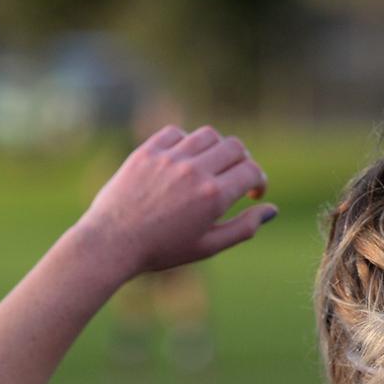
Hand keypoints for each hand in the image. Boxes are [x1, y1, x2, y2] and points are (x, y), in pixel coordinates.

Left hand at [74, 125, 275, 278]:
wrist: (111, 243)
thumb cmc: (162, 251)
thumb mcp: (209, 246)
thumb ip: (245, 227)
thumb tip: (271, 209)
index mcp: (214, 196)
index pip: (252, 170)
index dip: (259, 181)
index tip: (252, 193)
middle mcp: (194, 171)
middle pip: (235, 147)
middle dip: (242, 161)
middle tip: (234, 178)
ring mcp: (170, 158)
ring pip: (208, 135)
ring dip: (216, 148)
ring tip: (209, 167)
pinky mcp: (147, 151)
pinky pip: (176, 133)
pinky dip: (185, 142)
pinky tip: (182, 161)